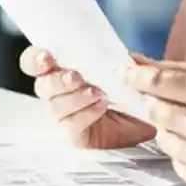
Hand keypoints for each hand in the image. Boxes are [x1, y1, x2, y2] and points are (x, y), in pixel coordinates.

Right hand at [20, 46, 154, 148]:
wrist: (151, 116)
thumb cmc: (133, 88)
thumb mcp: (127, 65)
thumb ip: (115, 55)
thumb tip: (108, 50)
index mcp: (62, 69)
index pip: (34, 62)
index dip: (35, 59)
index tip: (46, 58)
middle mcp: (58, 92)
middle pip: (42, 85)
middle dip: (57, 80)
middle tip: (76, 78)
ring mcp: (64, 114)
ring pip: (56, 106)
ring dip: (76, 97)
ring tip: (98, 93)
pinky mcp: (74, 135)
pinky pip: (71, 125)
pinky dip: (86, 113)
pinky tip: (101, 106)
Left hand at [124, 59, 185, 185]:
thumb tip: (152, 65)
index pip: (158, 80)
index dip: (137, 77)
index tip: (125, 74)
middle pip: (156, 109)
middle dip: (158, 103)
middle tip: (173, 102)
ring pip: (163, 136)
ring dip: (171, 128)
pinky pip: (175, 162)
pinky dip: (183, 152)